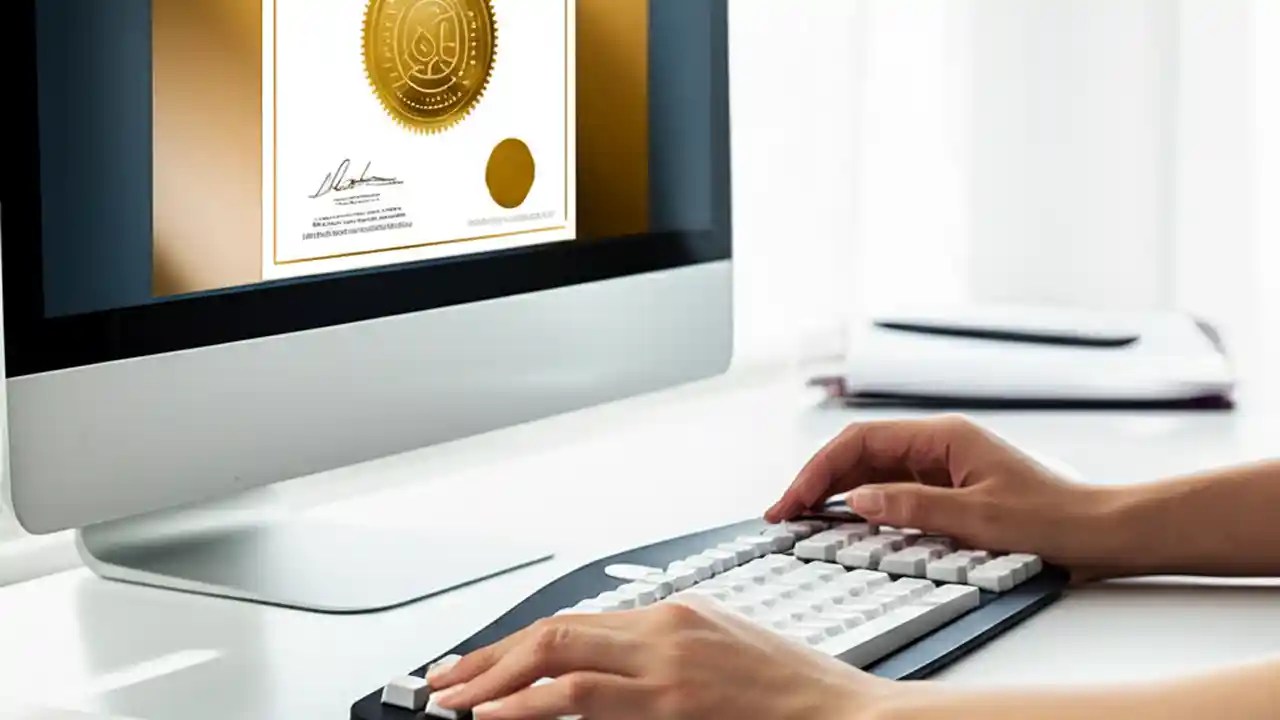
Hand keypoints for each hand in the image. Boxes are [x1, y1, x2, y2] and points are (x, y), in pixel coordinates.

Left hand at [427, 597, 898, 719]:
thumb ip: (671, 659)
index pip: (579, 625)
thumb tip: (612, 676)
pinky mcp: (675, 703)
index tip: (485, 664)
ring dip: (495, 677)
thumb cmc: (802, 698)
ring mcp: (668, 665)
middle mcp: (667, 630)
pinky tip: (498, 713)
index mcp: (679, 616)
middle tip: (447, 681)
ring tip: (455, 700)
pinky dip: (532, 702)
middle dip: (491, 657)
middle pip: (556, 632)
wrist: (854, 718)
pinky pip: (584, 696)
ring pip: (558, 654)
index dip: (522, 644)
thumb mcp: (731, 657)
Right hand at [766, 415, 1118, 581]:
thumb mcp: (978, 518)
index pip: (860, 443)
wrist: (1100, 532)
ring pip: (871, 473)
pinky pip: (892, 492)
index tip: (792, 501)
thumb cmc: (1054, 517)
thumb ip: (912, 507)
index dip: (818, 471)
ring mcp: (942, 467)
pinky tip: (846, 526)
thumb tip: (856, 502)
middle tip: (784, 513)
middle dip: (817, 481)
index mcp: (943, 436)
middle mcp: (938, 445)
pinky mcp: (948, 491)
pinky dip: (863, 507)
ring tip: (803, 520)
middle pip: (859, 454)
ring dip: (835, 494)